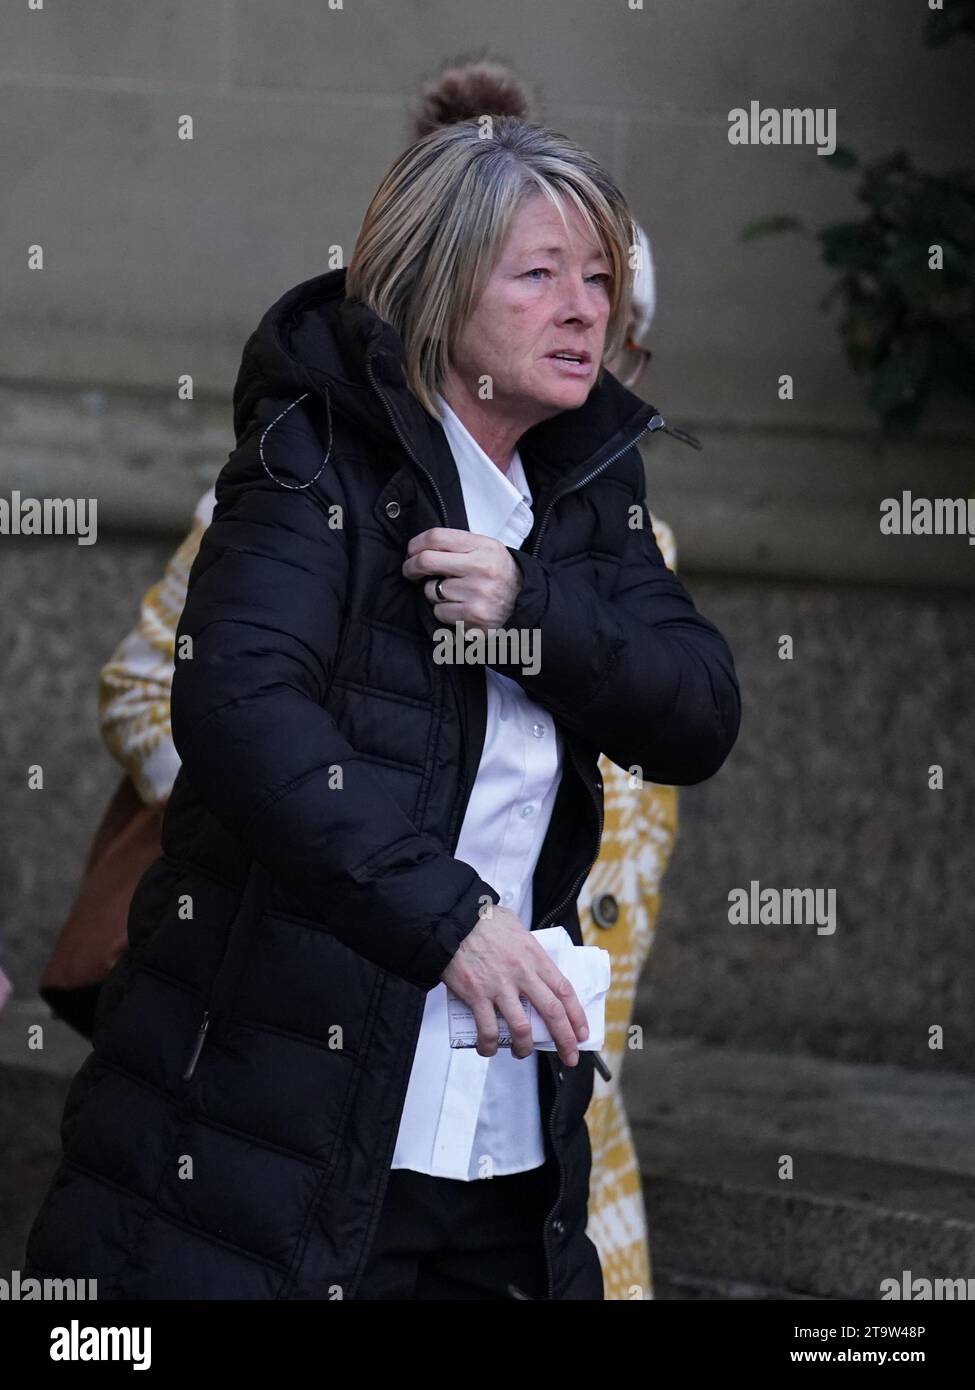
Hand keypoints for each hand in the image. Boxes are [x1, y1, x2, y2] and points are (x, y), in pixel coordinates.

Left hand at [402, 528, 522, 631]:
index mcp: (483, 547)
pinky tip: (459, 608)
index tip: (411, 551)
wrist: (525, 604)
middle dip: (411, 567)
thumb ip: (459, 545)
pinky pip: (440, 612)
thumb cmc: (500, 575)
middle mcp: (481, 568)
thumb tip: (420, 548)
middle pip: (426, 561)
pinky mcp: (474, 616)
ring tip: (453, 593)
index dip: (416, 544)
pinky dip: (444, 611)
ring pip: (431, 590)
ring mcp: (477, 593)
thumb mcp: (488, 550)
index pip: (437, 537)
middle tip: (410, 571)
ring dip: (434, 593)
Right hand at [440, 906, 588, 1066]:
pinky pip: (488, 1029)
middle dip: (565, 1040)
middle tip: (569, 1057)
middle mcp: (521, 973)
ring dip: (525, 1048)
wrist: (452, 921)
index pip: (564, 990)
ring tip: (522, 1053)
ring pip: (521, 1028)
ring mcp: (499, 986)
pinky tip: (488, 1048)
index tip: (581, 1033)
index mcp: (534, 956)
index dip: (577, 1016)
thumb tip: (534, 957)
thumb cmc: (482, 921)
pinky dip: (489, 1045)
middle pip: (552, 1013)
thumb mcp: (516, 926)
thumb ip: (528, 944)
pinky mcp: (476, 995)